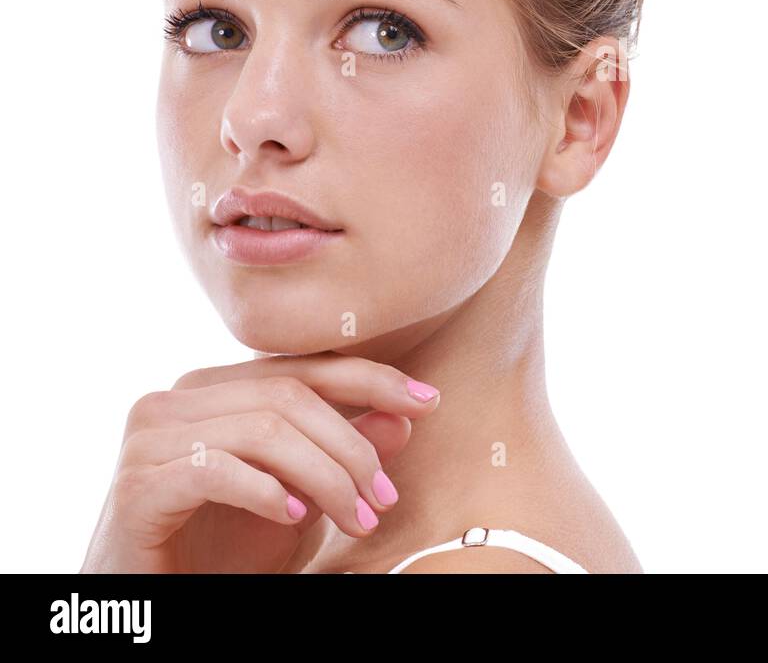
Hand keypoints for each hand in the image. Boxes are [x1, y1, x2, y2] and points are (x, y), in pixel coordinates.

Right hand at [79, 354, 440, 573]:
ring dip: (324, 477)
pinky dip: (266, 492)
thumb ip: (342, 453)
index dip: (371, 379)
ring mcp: (151, 435)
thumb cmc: (223, 549)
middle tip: (384, 498)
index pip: (305, 367)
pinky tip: (294, 517)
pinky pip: (216, 470)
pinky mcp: (137, 482)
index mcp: (216, 386)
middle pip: (290, 396)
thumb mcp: (302, 497)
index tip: (429, 401)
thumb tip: (402, 416)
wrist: (152, 601)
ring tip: (356, 518)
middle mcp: (178, 397)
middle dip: (352, 446)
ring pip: (263, 429)